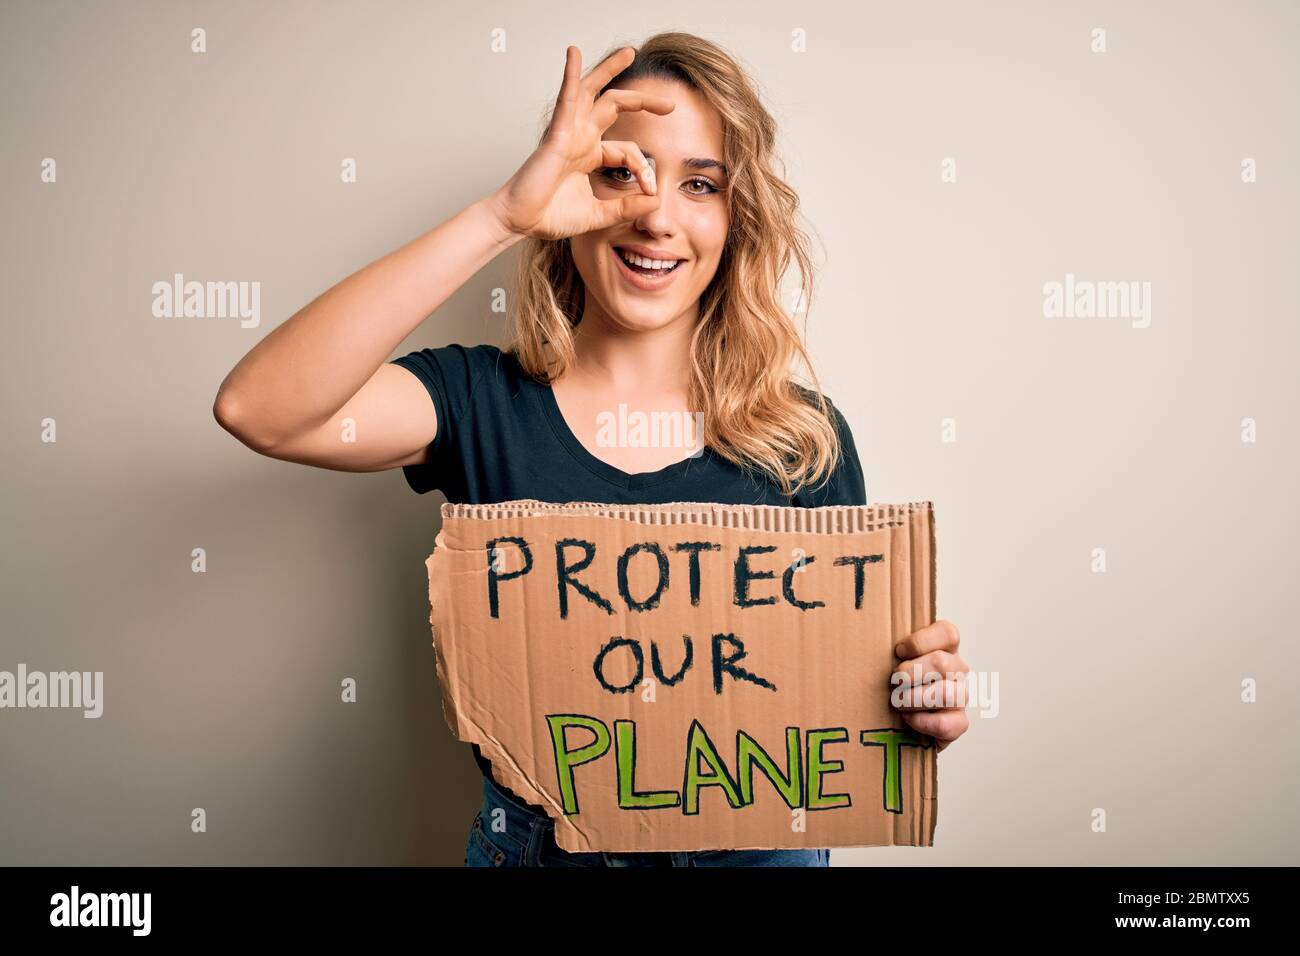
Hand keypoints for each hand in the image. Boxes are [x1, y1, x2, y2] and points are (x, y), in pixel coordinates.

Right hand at [487, 45, 675, 240]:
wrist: (522, 222)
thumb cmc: (551, 216)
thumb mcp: (600, 214)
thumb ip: (626, 207)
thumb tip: (655, 200)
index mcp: (590, 154)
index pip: (628, 151)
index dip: (644, 168)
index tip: (650, 190)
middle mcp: (580, 138)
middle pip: (614, 106)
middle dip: (643, 101)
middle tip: (668, 103)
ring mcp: (568, 133)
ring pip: (591, 91)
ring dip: (609, 70)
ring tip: (629, 52)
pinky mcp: (556, 136)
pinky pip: (565, 100)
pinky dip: (570, 75)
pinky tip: (574, 54)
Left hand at [890, 619, 969, 752]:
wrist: (894, 723)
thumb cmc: (891, 685)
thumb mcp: (887, 660)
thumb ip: (883, 645)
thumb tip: (856, 631)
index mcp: (943, 648)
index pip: (948, 633)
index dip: (921, 641)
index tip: (899, 651)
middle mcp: (956, 670)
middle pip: (942, 663)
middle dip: (909, 673)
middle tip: (893, 681)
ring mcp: (960, 696)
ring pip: (947, 693)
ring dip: (915, 698)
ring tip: (898, 703)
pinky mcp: (958, 723)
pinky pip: (948, 724)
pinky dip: (923, 722)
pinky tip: (908, 719)